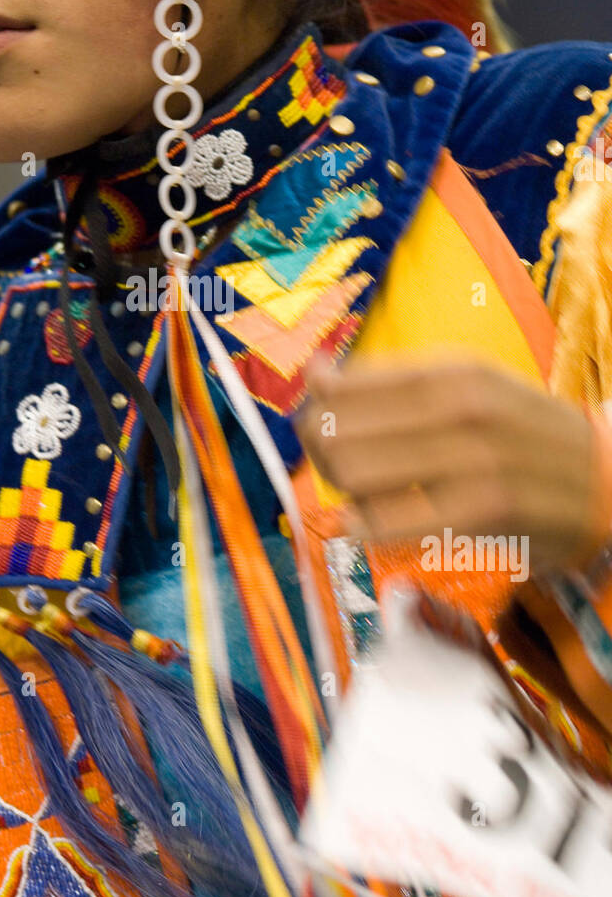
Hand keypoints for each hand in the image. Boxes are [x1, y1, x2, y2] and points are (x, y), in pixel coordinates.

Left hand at [293, 357, 608, 575]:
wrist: (606, 480)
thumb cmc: (522, 434)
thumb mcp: (467, 387)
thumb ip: (391, 382)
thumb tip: (313, 373)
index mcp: (452, 369)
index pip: (343, 383)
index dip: (316, 409)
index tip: (320, 424)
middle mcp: (460, 405)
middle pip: (337, 428)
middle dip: (321, 452)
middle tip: (337, 467)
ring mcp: (472, 458)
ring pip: (353, 472)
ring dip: (343, 490)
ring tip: (363, 495)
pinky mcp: (481, 510)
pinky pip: (387, 521)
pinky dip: (360, 526)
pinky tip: (362, 526)